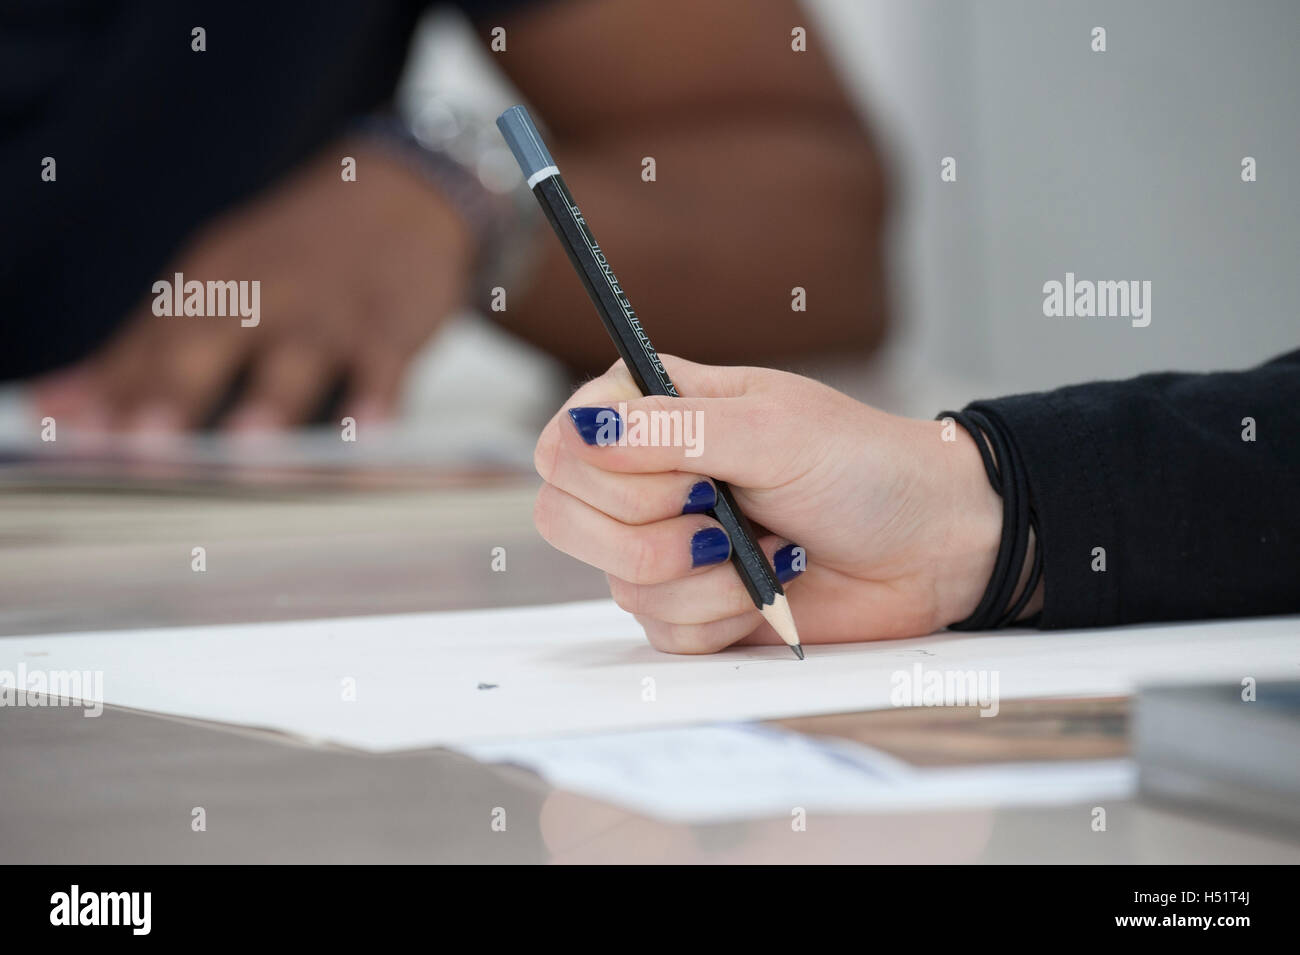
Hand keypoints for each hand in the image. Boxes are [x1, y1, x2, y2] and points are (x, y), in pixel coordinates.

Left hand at [30, 140, 473, 432]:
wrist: (401, 193)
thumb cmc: (294, 257)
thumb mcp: (211, 285)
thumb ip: (137, 353)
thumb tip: (53, 409)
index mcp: (208, 282)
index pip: (150, 339)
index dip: (118, 389)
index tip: (87, 439)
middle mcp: (261, 291)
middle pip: (210, 340)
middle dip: (177, 389)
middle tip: (149, 441)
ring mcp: (329, 309)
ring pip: (297, 356)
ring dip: (273, 401)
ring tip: (249, 445)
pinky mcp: (392, 324)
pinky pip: (385, 364)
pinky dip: (378, 398)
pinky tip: (369, 433)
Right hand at [533, 355, 1015, 651]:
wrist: (928, 544)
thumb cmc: (860, 466)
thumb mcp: (771, 429)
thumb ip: (673, 430)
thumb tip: (585, 430)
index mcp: (651, 411)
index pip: (561, 445)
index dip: (606, 474)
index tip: (684, 474)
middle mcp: (643, 478)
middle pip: (566, 520)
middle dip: (655, 531)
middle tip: (722, 510)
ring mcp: (661, 546)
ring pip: (619, 584)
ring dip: (708, 576)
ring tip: (767, 545)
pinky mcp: (689, 607)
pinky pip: (664, 632)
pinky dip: (726, 614)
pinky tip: (772, 584)